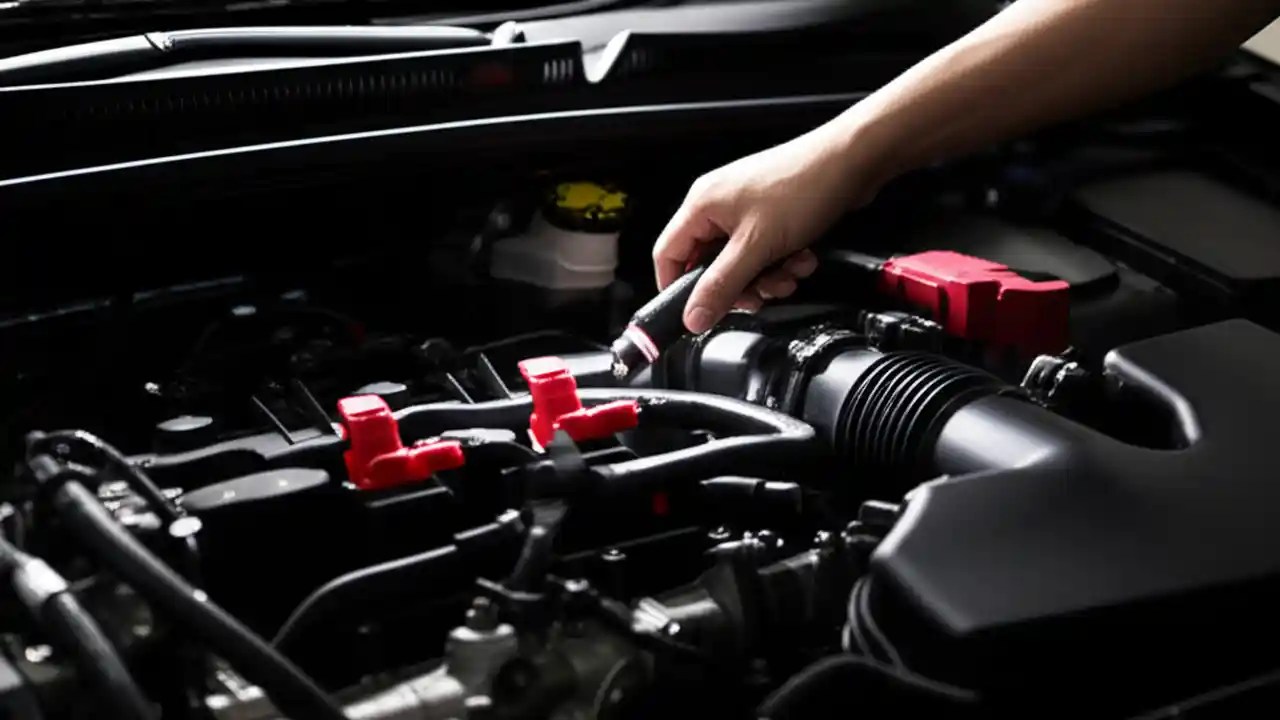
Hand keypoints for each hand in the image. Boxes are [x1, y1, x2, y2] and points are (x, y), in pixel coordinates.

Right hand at [652, 126, 877, 333]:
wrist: (853, 161)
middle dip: (738, 285)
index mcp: (701, 205)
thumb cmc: (804, 185)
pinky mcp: (770, 215)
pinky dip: (782, 262)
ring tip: (789, 270)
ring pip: (741, 264)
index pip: (668, 255)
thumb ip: (721, 286)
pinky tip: (801, 256)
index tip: (694, 313)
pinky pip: (764, 253)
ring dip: (767, 276)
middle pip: (709, 266)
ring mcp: (745, 210)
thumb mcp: (756, 248)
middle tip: (758, 294)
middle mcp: (718, 205)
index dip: (677, 288)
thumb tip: (693, 317)